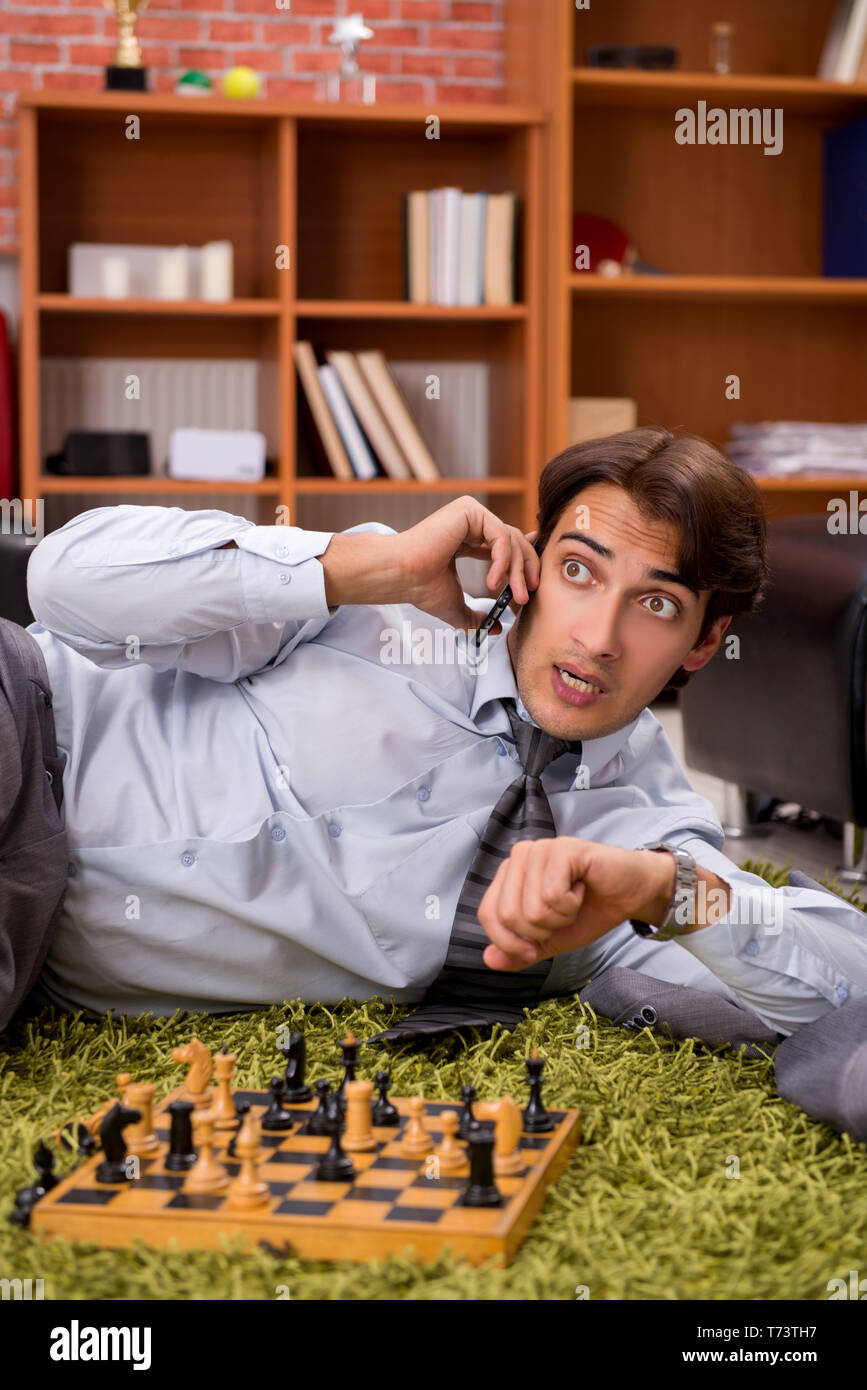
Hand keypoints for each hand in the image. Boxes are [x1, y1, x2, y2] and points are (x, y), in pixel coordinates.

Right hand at [396, 496, 539, 632]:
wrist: (401, 575)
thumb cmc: (420, 587)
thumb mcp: (455, 606)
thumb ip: (475, 615)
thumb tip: (495, 628)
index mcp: (465, 537)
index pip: (503, 543)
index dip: (523, 558)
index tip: (535, 580)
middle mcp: (469, 522)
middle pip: (513, 539)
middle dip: (525, 569)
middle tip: (528, 594)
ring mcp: (469, 514)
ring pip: (510, 539)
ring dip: (517, 571)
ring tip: (513, 595)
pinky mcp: (469, 511)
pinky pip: (501, 536)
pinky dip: (503, 561)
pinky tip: (493, 582)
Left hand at [477, 838, 675, 969]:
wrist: (631, 896)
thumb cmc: (589, 911)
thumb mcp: (549, 940)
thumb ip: (518, 951)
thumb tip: (488, 959)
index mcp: (509, 874)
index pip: (488, 914)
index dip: (509, 942)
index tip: (535, 948)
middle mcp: (520, 856)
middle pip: (508, 915)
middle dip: (540, 931)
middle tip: (563, 916)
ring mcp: (540, 849)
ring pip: (531, 909)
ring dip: (560, 917)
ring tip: (574, 900)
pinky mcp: (563, 849)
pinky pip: (553, 895)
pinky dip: (572, 905)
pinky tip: (583, 889)